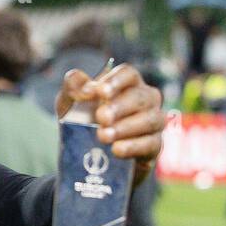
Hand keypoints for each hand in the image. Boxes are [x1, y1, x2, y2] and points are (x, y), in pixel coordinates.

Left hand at [55, 63, 163, 186]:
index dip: (116, 81)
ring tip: (103, 135)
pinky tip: (116, 149)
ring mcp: (153, 121)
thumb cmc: (83, 117)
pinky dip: (133, 146)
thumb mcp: (71, 101)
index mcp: (126, 83)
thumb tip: (85, 89)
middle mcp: (145, 98)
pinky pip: (151, 144)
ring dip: (126, 128)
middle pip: (140, 97)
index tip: (100, 92)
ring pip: (150, 120)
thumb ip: (73, 86)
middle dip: (119, 107)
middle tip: (101, 117)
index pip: (128, 74)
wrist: (90, 152)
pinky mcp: (154, 145)